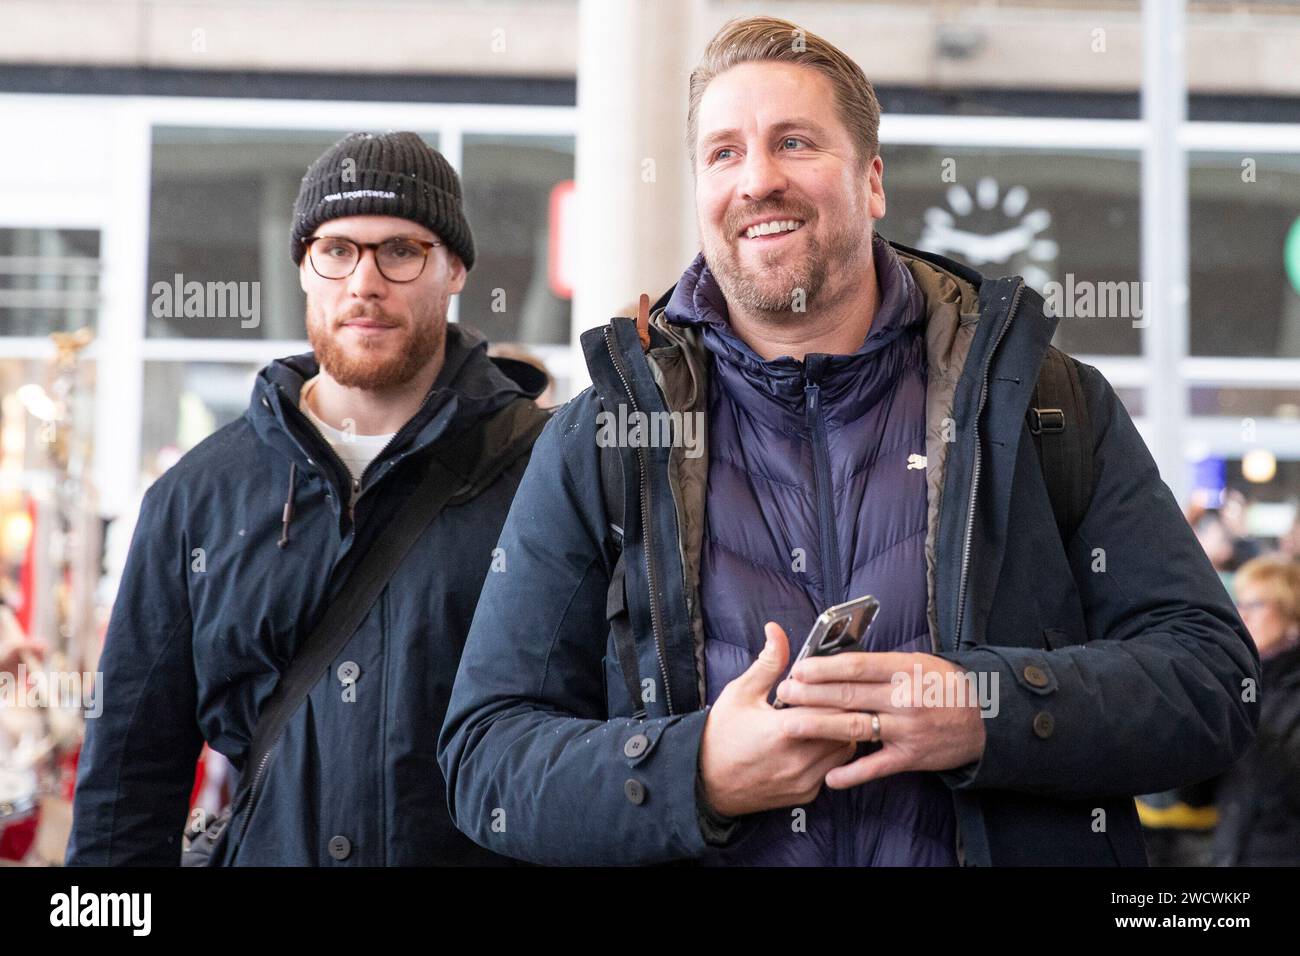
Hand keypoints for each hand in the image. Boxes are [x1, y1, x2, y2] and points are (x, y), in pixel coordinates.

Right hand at [698, 622, 855, 816]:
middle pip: (844, 728)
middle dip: (842, 708)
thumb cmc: (720, 735)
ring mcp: (803, 780)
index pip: (832, 706)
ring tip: (824, 715)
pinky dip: (831, 753)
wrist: (704, 782)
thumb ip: (767, 662)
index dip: (834, 690)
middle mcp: (797, 760)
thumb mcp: (740, 693)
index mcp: (782, 731)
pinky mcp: (806, 793)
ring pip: (845, 749)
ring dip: (840, 731)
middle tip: (835, 694)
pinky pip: (833, 769)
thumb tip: (777, 631)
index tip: (829, 680)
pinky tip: (816, 739)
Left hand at [775, 651, 986, 788]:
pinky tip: (829, 777)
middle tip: (784, 694)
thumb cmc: (941, 684)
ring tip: (790, 725)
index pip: (855, 666)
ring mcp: (907, 729)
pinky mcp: (910, 757)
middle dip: (810, 694)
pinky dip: (851, 774)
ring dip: (819, 727)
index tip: (797, 669)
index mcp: (903, 669)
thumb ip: (878, 664)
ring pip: (855, 727)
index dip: (823, 668)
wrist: (984, 717)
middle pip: (848, 695)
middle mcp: (904, 698)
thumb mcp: (915, 662)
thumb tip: (834, 661)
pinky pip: (876, 767)